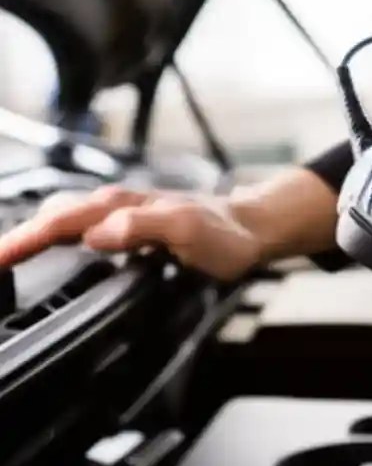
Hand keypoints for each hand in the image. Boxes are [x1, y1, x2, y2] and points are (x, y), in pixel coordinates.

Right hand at [0, 186, 263, 280]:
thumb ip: (143, 227)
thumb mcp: (187, 231)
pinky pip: (78, 227)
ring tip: (4, 259)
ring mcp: (119, 214)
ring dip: (28, 237)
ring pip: (60, 220)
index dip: (22, 241)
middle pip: (48, 218)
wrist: (252, 227)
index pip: (57, 223)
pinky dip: (51, 237)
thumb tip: (97, 234)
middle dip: (14, 240)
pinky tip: (44, 250)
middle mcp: (114, 206)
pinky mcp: (127, 225)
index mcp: (119, 208)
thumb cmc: (225, 233)